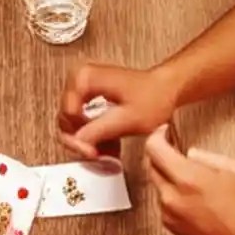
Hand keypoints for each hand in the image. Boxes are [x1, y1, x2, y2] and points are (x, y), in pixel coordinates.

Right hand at [58, 63, 180, 158]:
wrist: (168, 89)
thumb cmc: (154, 96)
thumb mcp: (127, 118)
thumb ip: (99, 130)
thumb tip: (78, 142)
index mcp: (85, 79)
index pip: (67, 115)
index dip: (77, 137)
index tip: (92, 152)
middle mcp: (80, 80)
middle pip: (66, 120)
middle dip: (82, 141)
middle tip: (99, 155)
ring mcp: (85, 89)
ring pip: (74, 124)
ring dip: (89, 141)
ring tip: (108, 152)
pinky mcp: (91, 97)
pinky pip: (83, 122)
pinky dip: (95, 136)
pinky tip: (109, 145)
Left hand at [144, 126, 234, 234]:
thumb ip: (207, 157)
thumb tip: (190, 154)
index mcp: (188, 179)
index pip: (154, 149)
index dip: (157, 136)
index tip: (164, 133)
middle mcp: (173, 199)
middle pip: (152, 168)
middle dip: (162, 156)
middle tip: (176, 151)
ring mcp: (171, 217)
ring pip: (159, 188)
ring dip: (169, 179)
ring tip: (195, 180)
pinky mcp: (174, 232)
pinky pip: (166, 207)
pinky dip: (175, 198)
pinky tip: (196, 199)